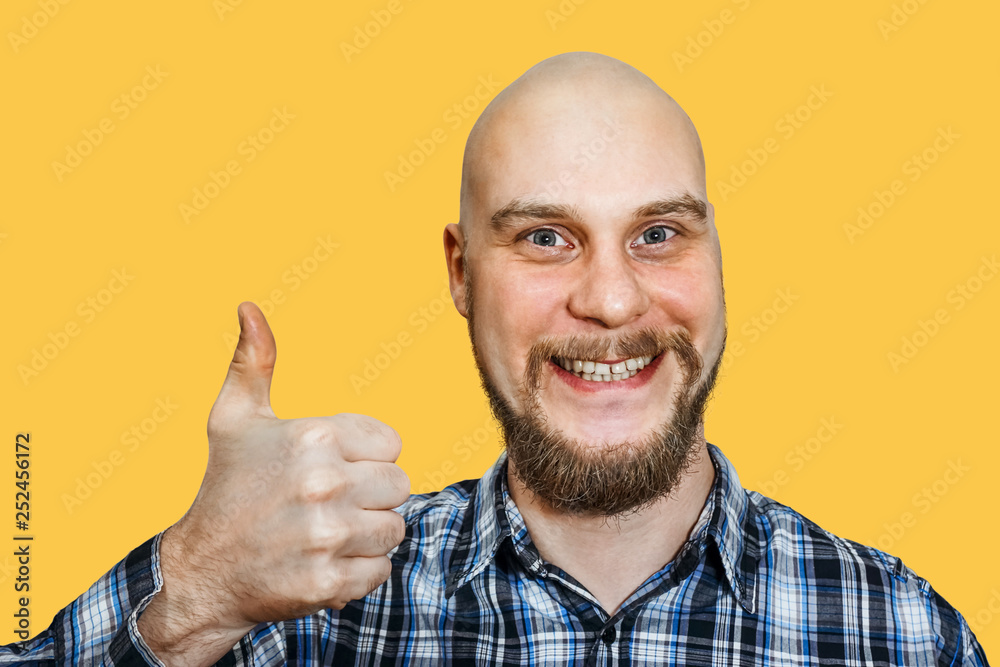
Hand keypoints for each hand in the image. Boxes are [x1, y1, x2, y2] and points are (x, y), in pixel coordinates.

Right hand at [138, 302, 409, 664]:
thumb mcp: (234, 419)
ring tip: (324, 532)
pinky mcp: (329, 581)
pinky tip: (321, 561)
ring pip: (394, 528)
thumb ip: (253, 362)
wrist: (200, 573)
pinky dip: (358, 571)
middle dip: (370, 496)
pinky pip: (380, 569)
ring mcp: (327, 535)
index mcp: (313, 437)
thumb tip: (248, 307)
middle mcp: (323, 483)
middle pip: (399, 485)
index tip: (330, 470)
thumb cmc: (225, 489)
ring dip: (366, 534)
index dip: (366, 458)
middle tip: (327, 504)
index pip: (392, 444)